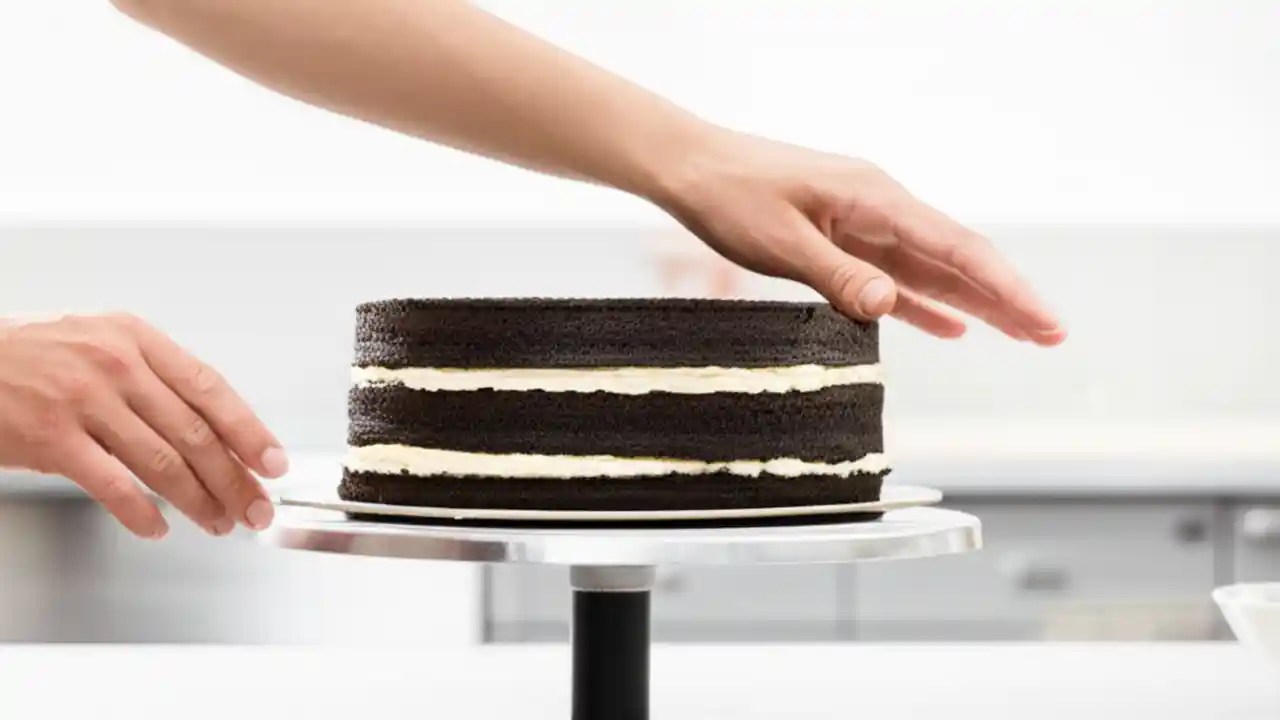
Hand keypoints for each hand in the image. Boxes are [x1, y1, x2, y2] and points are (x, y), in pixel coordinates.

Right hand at [0, 314, 287, 538]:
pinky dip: (141, 512)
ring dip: (199, 500)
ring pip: (163, 461)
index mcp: (136, 338)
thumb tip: (213, 429)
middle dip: (234, 478)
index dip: (249, 431)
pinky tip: (159, 527)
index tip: (274, 463)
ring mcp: (83, 400)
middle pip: (195, 432)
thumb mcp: (100, 342)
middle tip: (256, 508)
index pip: (211, 389)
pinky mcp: (51, 437)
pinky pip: (112, 485)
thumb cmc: (33, 355)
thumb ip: (153, 376)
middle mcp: (116, 364)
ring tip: (219, 522)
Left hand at [651, 129, 1066, 344]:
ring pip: (932, 271)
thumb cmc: (730, 197)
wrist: (690, 169)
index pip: (956, 248)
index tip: (1043, 320)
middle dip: (1006, 298)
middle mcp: (879, 209)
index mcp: (875, 200)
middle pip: (957, 259)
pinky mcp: (842, 241)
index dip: (1004, 288)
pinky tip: (952, 328)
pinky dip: (924, 303)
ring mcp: (862, 225)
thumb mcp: (780, 242)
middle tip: (1052, 336)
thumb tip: (890, 306)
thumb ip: (837, 276)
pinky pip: (894, 277)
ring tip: (1021, 336)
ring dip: (975, 304)